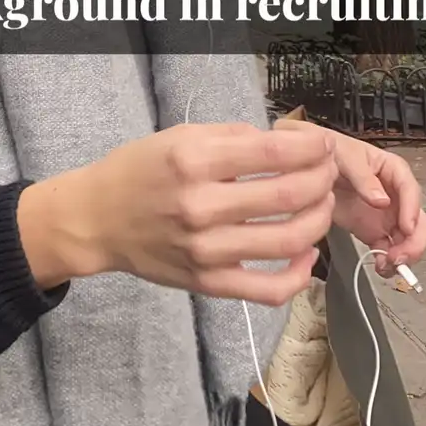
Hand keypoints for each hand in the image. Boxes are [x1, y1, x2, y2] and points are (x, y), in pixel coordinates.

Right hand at [18, 121, 337, 305]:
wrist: (97, 218)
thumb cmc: (137, 170)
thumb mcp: (177, 135)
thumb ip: (230, 136)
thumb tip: (282, 142)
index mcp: (193, 160)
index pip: (273, 153)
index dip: (311, 148)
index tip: (323, 145)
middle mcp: (201, 205)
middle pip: (288, 195)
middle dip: (322, 179)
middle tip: (329, 171)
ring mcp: (207, 249)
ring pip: (288, 240)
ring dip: (319, 220)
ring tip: (323, 204)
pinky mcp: (208, 282)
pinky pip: (268, 289)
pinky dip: (299, 275)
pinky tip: (308, 256)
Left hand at [274, 120, 425, 276]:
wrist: (305, 167)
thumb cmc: (327, 153)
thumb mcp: (343, 156)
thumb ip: (363, 177)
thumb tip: (382, 201)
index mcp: (391, 170)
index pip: (410, 188)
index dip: (412, 209)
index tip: (406, 228)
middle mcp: (394, 194)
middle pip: (417, 219)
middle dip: (414, 241)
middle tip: (399, 255)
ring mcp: (385, 215)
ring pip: (408, 239)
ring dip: (403, 255)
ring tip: (387, 264)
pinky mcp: (372, 231)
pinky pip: (388, 249)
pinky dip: (387, 262)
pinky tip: (379, 266)